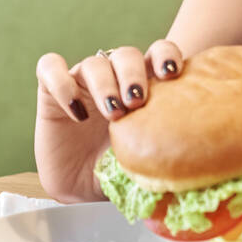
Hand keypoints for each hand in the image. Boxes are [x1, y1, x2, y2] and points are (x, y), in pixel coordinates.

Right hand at [33, 41, 184, 203]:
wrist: (80, 190)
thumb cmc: (117, 170)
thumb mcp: (145, 161)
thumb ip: (163, 150)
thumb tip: (190, 161)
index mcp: (143, 86)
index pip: (157, 52)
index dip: (165, 55)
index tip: (171, 75)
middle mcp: (112, 77)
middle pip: (125, 54)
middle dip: (132, 74)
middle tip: (136, 102)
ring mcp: (81, 82)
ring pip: (93, 63)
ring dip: (104, 84)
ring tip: (112, 113)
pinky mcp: (50, 91)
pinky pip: (50, 69)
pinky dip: (62, 84)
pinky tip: (76, 112)